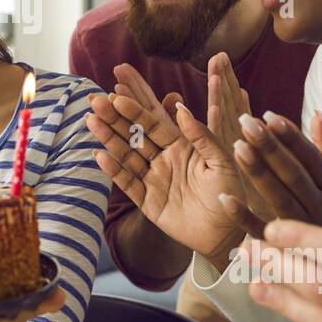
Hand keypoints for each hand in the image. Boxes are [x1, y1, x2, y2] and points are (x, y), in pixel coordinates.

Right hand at [87, 67, 262, 265]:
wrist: (227, 234)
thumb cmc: (230, 195)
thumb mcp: (222, 161)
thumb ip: (202, 136)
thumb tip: (180, 108)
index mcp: (181, 145)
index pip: (153, 119)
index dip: (136, 103)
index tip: (118, 87)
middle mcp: (163, 159)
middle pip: (134, 133)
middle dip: (115, 116)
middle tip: (95, 98)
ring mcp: (153, 179)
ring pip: (126, 154)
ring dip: (108, 137)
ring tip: (91, 120)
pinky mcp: (147, 202)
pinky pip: (127, 183)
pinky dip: (113, 169)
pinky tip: (99, 154)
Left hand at [232, 108, 321, 227]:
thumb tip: (317, 116)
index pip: (313, 159)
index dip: (292, 137)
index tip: (269, 115)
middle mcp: (321, 209)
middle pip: (294, 174)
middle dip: (270, 147)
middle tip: (245, 122)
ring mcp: (305, 232)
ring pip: (280, 199)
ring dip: (258, 173)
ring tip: (237, 147)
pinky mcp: (287, 254)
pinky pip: (263, 234)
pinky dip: (244, 217)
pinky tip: (225, 198)